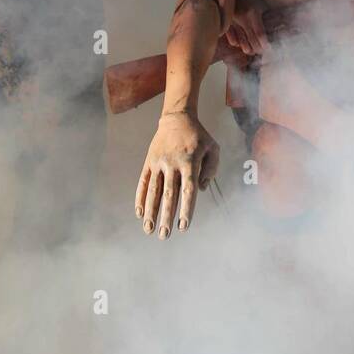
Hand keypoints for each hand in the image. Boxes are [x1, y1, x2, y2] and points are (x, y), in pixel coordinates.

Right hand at [135, 112, 218, 238]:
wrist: (177, 118)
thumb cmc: (199, 136)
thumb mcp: (213, 148)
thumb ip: (211, 169)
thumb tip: (200, 190)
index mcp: (190, 162)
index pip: (187, 190)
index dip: (185, 210)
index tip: (183, 227)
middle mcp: (173, 164)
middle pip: (169, 195)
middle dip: (166, 217)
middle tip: (165, 235)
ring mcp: (159, 163)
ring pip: (154, 191)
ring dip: (151, 211)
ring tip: (149, 229)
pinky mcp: (149, 161)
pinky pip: (143, 182)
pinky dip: (140, 197)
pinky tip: (139, 212)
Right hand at [224, 0, 268, 56]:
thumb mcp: (262, 2)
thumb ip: (269, 14)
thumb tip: (282, 24)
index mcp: (253, 13)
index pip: (259, 34)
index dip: (264, 43)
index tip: (268, 48)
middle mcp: (242, 18)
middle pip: (250, 38)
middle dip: (256, 47)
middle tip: (261, 52)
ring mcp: (232, 19)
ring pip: (240, 37)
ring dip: (245, 46)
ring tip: (250, 52)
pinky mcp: (226, 18)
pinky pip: (229, 32)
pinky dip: (234, 39)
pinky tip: (237, 45)